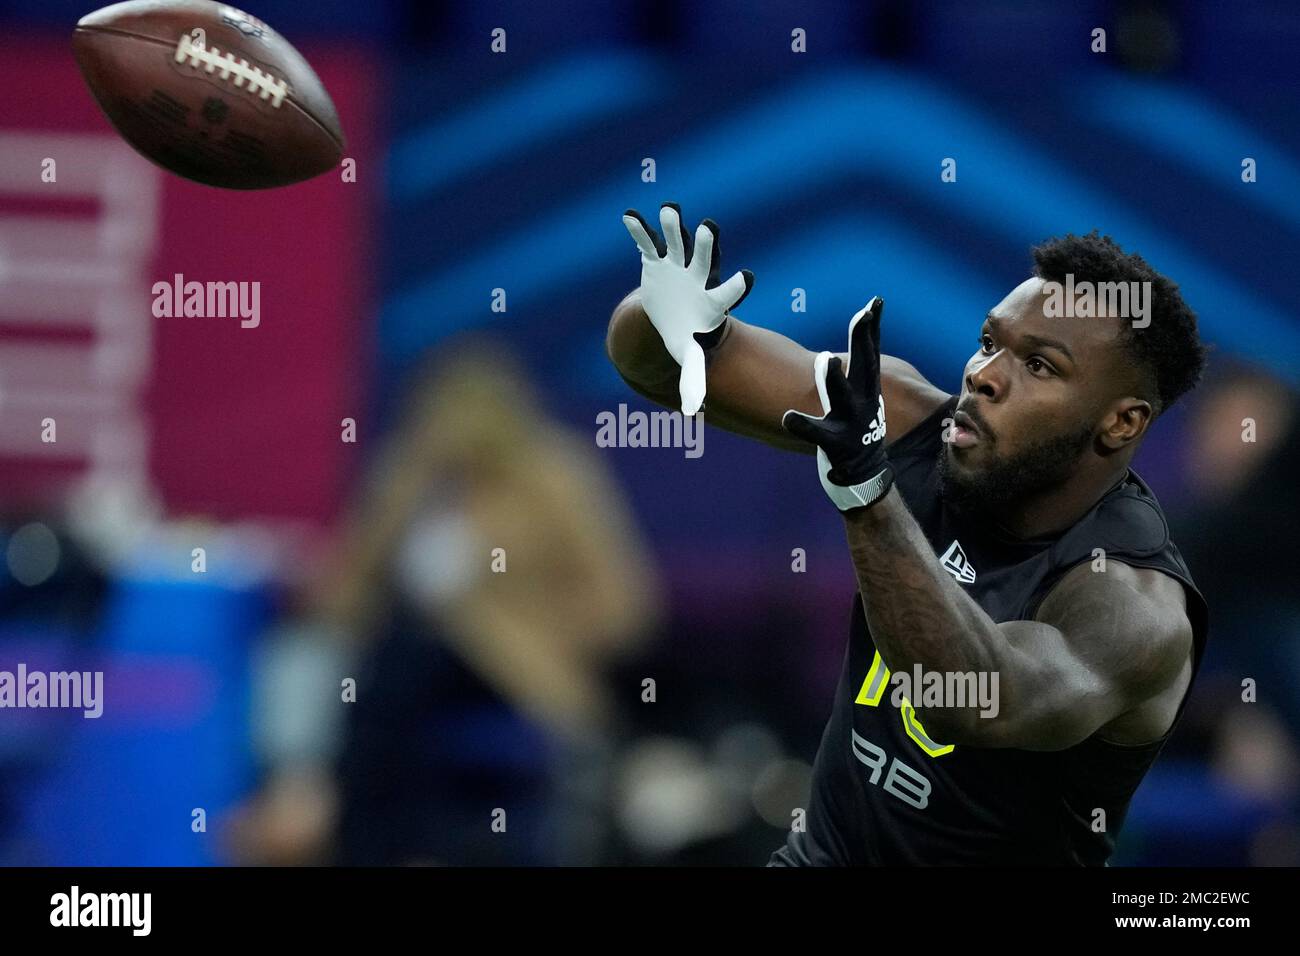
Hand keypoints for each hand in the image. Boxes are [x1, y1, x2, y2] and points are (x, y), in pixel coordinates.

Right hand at [622, 202, 753, 414]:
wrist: (668, 314)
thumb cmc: (685, 335)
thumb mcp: (689, 355)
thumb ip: (693, 376)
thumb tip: (693, 409)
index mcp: (712, 300)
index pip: (729, 292)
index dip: (737, 286)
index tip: (748, 277)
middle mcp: (698, 276)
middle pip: (705, 258)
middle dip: (706, 244)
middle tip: (709, 228)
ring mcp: (677, 263)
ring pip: (678, 241)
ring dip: (674, 226)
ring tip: (669, 209)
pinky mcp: (656, 257)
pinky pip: (647, 240)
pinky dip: (639, 228)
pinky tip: (629, 216)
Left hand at [781, 298, 893, 510]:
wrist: (867, 473)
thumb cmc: (857, 427)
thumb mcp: (860, 395)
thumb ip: (854, 367)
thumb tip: (851, 333)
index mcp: (867, 388)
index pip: (870, 351)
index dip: (871, 327)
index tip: (875, 302)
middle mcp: (864, 401)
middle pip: (864, 366)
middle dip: (864, 340)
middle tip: (864, 315)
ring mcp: (852, 422)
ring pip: (843, 397)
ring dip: (837, 379)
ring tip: (830, 360)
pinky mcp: (836, 444)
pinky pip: (815, 433)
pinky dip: (802, 425)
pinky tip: (787, 417)